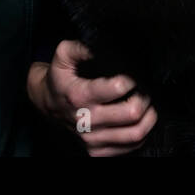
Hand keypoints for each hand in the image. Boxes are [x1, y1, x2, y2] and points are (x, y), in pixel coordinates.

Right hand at [26, 40, 157, 156]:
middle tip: (144, 88)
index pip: (118, 88)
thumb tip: (102, 44)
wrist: (46, 104)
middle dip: (144, 97)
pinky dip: (140, 134)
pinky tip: (137, 120)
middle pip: (132, 113)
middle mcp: (86, 121)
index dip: (132, 78)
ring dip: (148, 117)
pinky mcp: (96, 151)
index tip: (134, 73)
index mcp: (79, 96)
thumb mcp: (63, 55)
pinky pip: (130, 147)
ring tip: (146, 104)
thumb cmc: (60, 78)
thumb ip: (82, 46)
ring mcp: (92, 139)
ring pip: (136, 134)